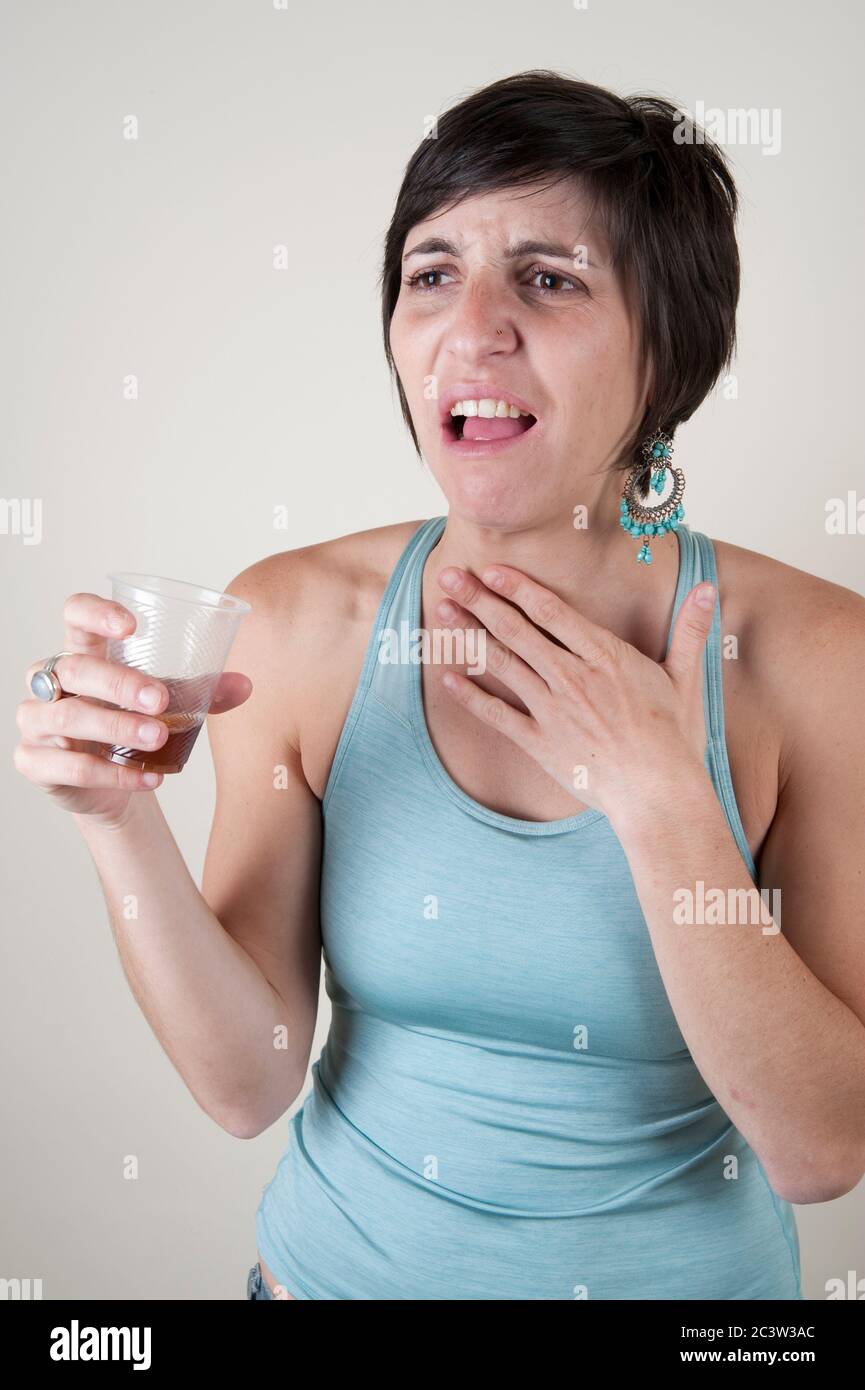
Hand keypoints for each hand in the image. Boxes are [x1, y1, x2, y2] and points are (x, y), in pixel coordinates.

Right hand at [14, 592, 251, 827]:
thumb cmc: (132, 722)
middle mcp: (50, 680)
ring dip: (115, 727)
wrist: (111, 783)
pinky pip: (70, 767)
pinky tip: (149, 777)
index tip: (133, 625)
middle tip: (161, 701)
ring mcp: (36, 722)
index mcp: (82, 651)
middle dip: (119, 684)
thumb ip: (203, 691)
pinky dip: (113, 774)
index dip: (96, 613)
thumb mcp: (168, 702)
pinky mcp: (35, 762)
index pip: (74, 614)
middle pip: (74, 668)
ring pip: (67, 718)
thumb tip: (245, 685)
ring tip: (158, 738)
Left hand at [434, 563, 716, 822]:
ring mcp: (554, 711)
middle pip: (518, 631)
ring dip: (469, 636)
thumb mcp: (686, 679)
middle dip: (480, 600)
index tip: (493, 569)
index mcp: (606, 658)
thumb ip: (690, 630)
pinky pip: (499, 717)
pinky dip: (473, 697)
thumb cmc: (675, 740)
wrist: (659, 794)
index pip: (553, 613)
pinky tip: (448, 679)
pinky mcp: (541, 744)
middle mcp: (573, 678)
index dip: (519, 588)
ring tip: (441, 612)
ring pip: (503, 665)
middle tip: (450, 576)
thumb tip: (709, 587)